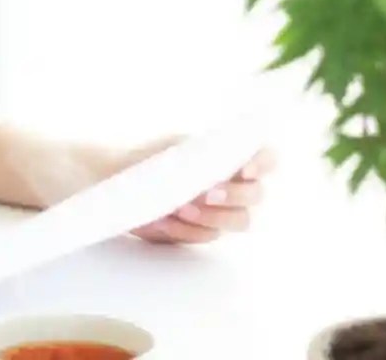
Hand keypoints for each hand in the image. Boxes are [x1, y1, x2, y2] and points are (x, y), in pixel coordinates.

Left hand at [123, 139, 277, 244]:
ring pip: (239, 221)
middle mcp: (233, 187)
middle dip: (233, 195)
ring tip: (180, 208)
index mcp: (231, 159)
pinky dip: (184, 229)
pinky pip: (206, 236)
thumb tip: (214, 168)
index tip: (244, 170)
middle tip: (206, 193)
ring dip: (212, 216)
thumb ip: (199, 155)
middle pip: (256, 195)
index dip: (263, 164)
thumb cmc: (150, 158)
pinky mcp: (201, 232)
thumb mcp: (174, 149)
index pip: (266, 159)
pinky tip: (162, 220)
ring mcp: (221, 212)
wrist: (119, 181)